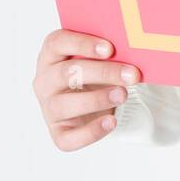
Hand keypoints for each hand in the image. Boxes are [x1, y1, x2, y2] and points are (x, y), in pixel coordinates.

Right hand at [33, 29, 140, 151]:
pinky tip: (111, 122)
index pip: (56, 43)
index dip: (82, 44)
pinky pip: (70, 137)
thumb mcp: (101, 60)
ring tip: (123, 94)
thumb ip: (110, 52)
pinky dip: (91, 131)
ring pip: (64, 105)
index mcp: (51, 56)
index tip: (110, 48)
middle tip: (131, 75)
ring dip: (97, 99)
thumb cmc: (97, 76)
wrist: (98, 105)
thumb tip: (134, 47)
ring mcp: (49, 108)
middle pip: (66, 73)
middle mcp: (45, 81)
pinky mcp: (59, 133)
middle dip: (102, 72)